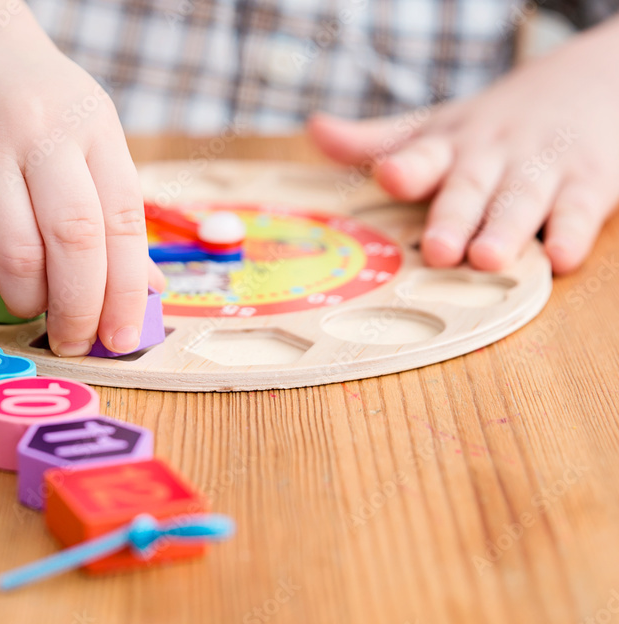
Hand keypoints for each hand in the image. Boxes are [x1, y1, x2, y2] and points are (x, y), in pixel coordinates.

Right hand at [0, 13, 163, 355]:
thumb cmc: (34, 109)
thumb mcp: (88, 138)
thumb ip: (113, 212)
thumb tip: (144, 293)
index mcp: (92, 127)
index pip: (122, 222)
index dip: (126, 291)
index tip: (123, 338)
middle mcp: (37, 132)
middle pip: (72, 240)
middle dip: (78, 309)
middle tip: (73, 341)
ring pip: (12, 252)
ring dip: (26, 299)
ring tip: (29, 302)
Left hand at [308, 17, 618, 274]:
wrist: (590, 84)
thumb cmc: (490, 128)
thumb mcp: (433, 130)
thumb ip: (374, 142)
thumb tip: (315, 129)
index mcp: (448, 148)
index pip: (423, 155)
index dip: (405, 167)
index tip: (390, 175)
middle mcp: (491, 158)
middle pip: (469, 190)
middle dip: (452, 219)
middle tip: (437, 250)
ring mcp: (540, 171)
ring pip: (520, 203)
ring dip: (505, 231)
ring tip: (486, 258)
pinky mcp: (588, 186)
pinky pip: (580, 212)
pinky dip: (572, 234)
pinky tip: (560, 257)